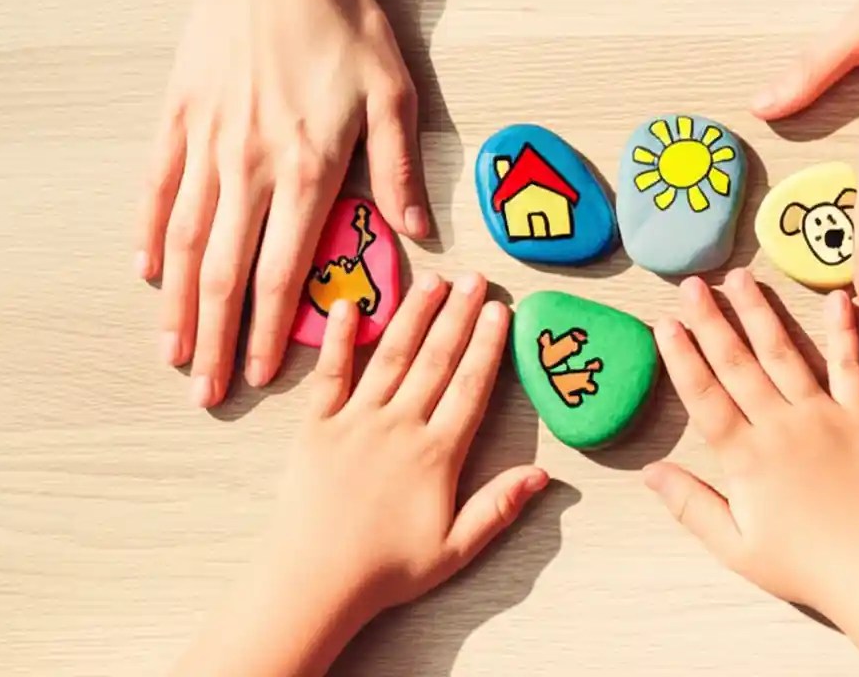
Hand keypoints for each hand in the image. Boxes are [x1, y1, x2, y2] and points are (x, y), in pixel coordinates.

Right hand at [138, 0, 428, 406]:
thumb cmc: (341, 23)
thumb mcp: (391, 92)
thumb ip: (397, 169)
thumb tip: (415, 233)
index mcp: (305, 169)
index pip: (280, 273)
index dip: (267, 333)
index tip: (258, 377)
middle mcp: (248, 167)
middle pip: (224, 274)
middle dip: (215, 340)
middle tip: (204, 391)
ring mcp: (205, 143)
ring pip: (183, 240)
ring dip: (176, 302)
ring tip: (171, 352)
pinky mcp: (178, 117)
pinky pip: (156, 186)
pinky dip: (148, 232)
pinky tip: (146, 271)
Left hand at [173, 273, 548, 676]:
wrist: (314, 579)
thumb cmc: (386, 570)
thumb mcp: (455, 549)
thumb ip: (498, 507)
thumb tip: (543, 474)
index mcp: (437, 454)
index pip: (470, 387)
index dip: (487, 345)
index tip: (500, 310)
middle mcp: (399, 426)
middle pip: (436, 360)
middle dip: (457, 315)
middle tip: (474, 278)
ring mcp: (355, 421)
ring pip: (391, 357)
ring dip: (413, 315)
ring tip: (432, 281)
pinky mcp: (316, 427)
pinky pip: (331, 374)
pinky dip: (341, 338)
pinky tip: (352, 305)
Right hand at [645, 271, 858, 675]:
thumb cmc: (802, 564)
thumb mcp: (733, 546)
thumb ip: (690, 505)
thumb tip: (649, 471)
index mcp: (744, 457)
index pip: (704, 396)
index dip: (682, 358)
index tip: (665, 323)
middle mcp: (778, 425)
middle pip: (738, 364)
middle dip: (711, 321)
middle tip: (693, 283)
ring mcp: (821, 416)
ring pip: (784, 354)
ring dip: (760, 314)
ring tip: (741, 278)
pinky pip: (850, 368)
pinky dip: (842, 334)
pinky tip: (836, 300)